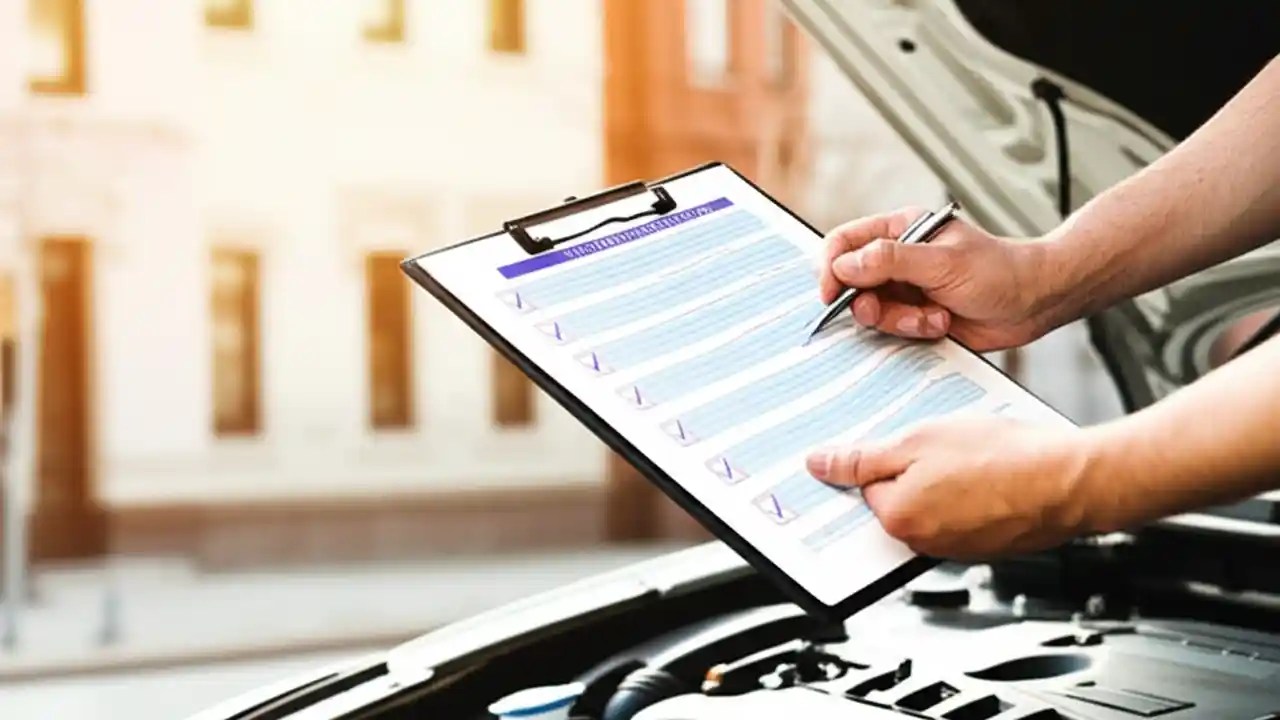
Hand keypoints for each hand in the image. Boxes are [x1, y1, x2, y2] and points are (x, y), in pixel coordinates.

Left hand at [804, 417, 1094, 559]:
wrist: (1072, 481)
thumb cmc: (1004, 457)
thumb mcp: (920, 439)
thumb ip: (863, 457)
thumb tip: (818, 466)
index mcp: (898, 517)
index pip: (865, 484)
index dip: (882, 455)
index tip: (896, 441)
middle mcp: (922, 542)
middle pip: (897, 497)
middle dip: (911, 469)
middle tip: (941, 442)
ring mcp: (956, 548)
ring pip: (932, 504)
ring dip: (942, 480)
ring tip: (972, 454)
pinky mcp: (986, 545)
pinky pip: (962, 514)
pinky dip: (969, 493)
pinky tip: (990, 470)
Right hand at [818, 207, 1058, 351]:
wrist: (1033, 303)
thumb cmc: (998, 271)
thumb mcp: (942, 262)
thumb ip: (890, 261)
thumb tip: (845, 266)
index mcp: (899, 231)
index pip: (844, 244)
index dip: (830, 268)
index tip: (831, 294)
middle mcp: (896, 260)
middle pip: (851, 283)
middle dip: (868, 303)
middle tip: (883, 311)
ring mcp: (904, 290)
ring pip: (871, 312)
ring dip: (898, 320)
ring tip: (931, 316)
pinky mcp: (914, 316)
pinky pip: (892, 331)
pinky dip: (914, 331)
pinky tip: (941, 322)